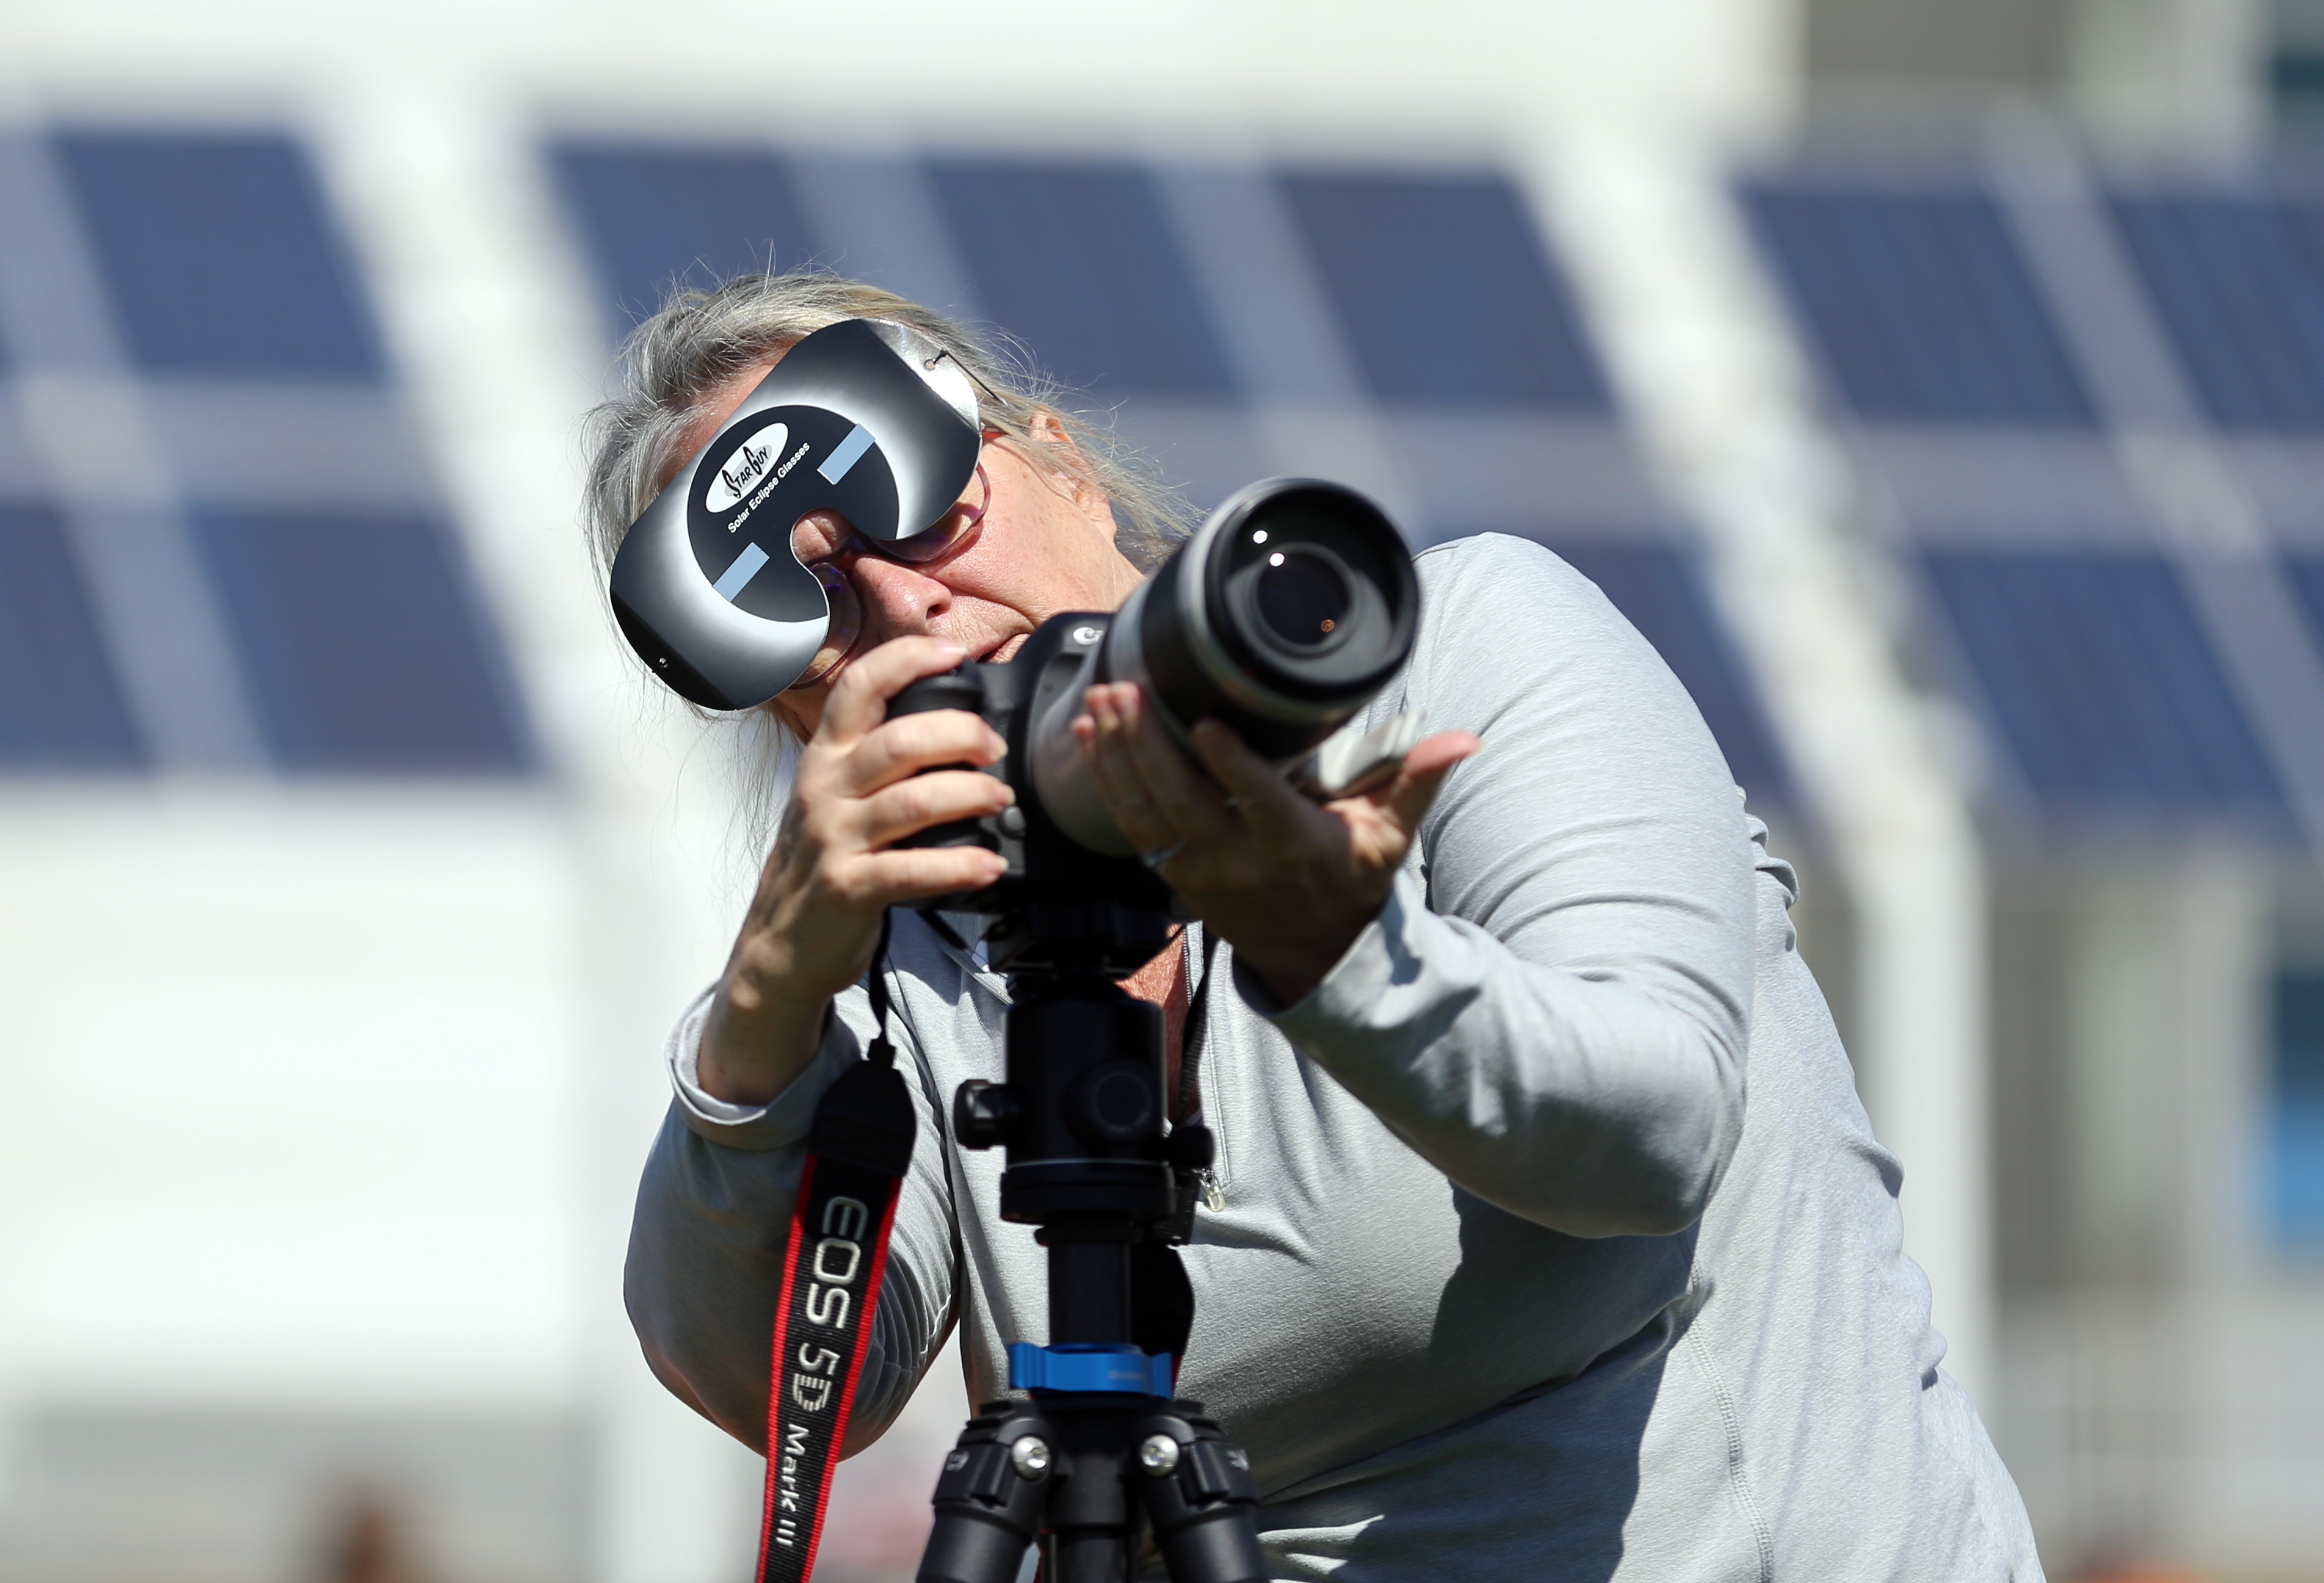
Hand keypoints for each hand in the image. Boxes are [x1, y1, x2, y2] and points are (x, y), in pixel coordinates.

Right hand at [699, 637, 1013, 1103]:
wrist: (781, 946)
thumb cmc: (824, 863)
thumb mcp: (837, 798)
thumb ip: (878, 761)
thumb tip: (955, 725)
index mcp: (826, 757)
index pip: (860, 688)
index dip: (907, 660)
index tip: (955, 654)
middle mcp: (826, 790)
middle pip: (898, 740)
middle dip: (960, 735)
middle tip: (997, 748)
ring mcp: (834, 839)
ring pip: (911, 801)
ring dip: (969, 794)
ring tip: (1003, 798)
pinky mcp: (848, 887)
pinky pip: (911, 869)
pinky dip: (959, 865)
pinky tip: (990, 864)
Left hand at [1074, 683, 1479, 1005]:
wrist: (1315, 954)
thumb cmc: (1351, 880)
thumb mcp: (1392, 837)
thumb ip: (1417, 781)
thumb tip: (1465, 738)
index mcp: (1295, 844)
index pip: (1259, 801)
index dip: (1230, 764)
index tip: (1205, 721)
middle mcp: (1241, 859)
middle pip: (1184, 801)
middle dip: (1149, 745)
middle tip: (1126, 691)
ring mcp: (1200, 870)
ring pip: (1147, 813)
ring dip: (1118, 755)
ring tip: (1100, 701)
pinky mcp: (1173, 873)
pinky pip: (1130, 826)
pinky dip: (1106, 781)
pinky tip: (1088, 735)